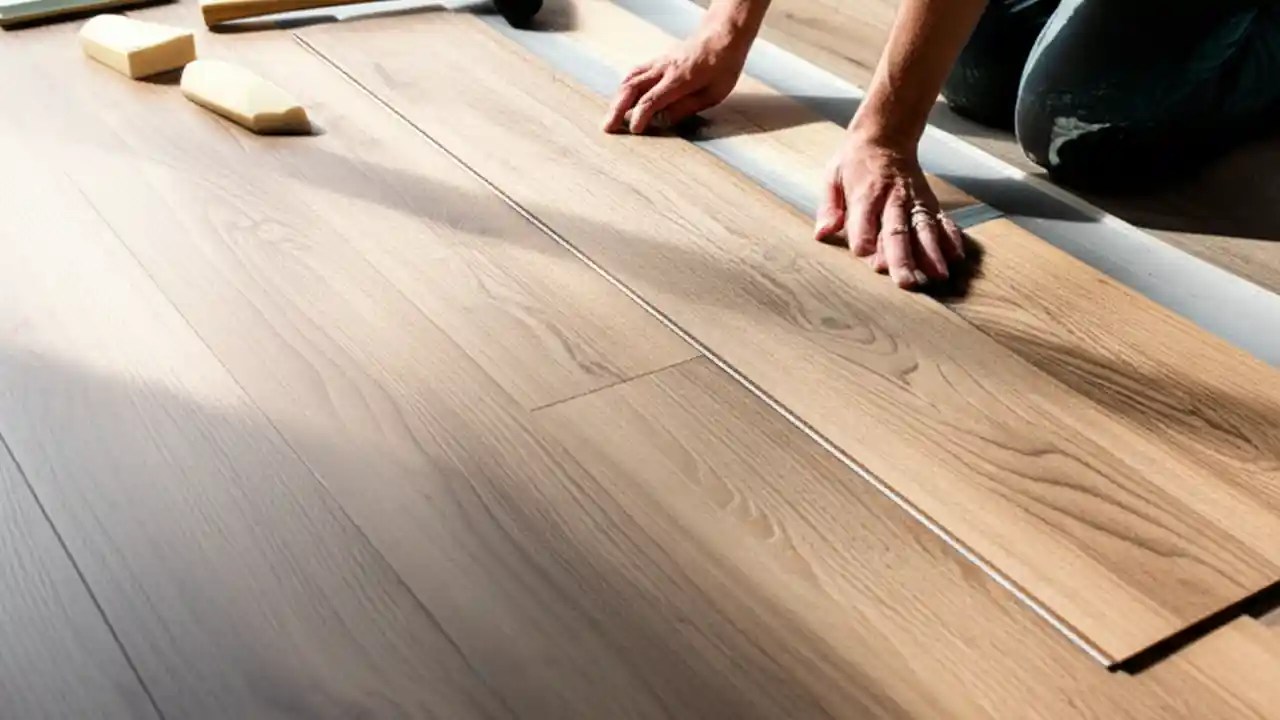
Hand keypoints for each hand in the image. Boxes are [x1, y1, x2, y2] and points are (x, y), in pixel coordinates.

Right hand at [601, 19, 749, 134]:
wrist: (722, 36)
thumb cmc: (722, 65)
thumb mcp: (713, 93)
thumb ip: (687, 107)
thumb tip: (664, 121)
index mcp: (679, 79)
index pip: (651, 99)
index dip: (640, 116)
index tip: (634, 130)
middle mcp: (664, 69)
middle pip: (632, 88)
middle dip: (617, 109)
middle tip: (607, 127)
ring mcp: (658, 63)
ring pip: (629, 79)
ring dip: (617, 99)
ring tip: (610, 115)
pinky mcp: (657, 61)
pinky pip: (635, 73)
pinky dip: (624, 87)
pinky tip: (621, 97)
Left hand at [815, 131, 964, 288]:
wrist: (886, 135)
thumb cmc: (855, 162)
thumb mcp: (833, 177)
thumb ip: (829, 208)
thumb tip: (822, 233)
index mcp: (866, 193)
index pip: (864, 220)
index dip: (864, 236)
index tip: (864, 253)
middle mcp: (893, 198)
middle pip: (898, 230)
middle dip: (902, 257)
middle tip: (906, 282)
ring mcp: (914, 201)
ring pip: (924, 228)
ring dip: (932, 253)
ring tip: (938, 275)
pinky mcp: (929, 202)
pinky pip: (941, 220)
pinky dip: (951, 237)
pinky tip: (956, 256)